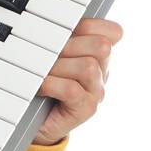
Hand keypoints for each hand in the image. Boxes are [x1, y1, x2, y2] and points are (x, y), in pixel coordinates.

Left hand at [33, 17, 123, 143]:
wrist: (38, 124)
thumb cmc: (45, 89)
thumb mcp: (54, 60)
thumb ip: (60, 42)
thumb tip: (50, 26)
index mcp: (98, 56)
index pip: (112, 32)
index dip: (91, 25)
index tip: (67, 29)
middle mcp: (102, 73)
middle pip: (101, 46)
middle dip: (71, 44)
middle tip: (47, 53)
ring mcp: (97, 92)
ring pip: (88, 67)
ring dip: (59, 66)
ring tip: (41, 72)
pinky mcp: (86, 109)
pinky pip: (72, 89)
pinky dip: (52, 84)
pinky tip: (41, 86)